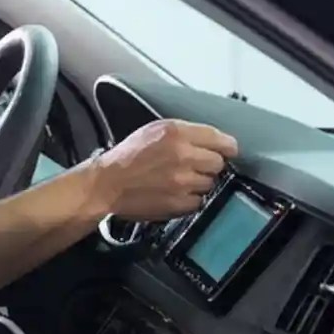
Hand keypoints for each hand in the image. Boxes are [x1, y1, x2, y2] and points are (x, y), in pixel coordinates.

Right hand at [91, 119, 237, 219]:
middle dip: (210, 165)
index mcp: (178, 133)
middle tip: (195, 166)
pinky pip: (199, 201)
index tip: (226, 151)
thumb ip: (186, 133)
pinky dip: (191, 199)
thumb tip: (215, 142)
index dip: (227, 147)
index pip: (222, 141)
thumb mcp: (155, 130)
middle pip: (219, 163)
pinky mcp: (180, 203)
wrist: (107, 184)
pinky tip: (176, 193)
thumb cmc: (129, 155)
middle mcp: (184, 155)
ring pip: (210, 183)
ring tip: (181, 181)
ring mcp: (183, 182)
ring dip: (200, 182)